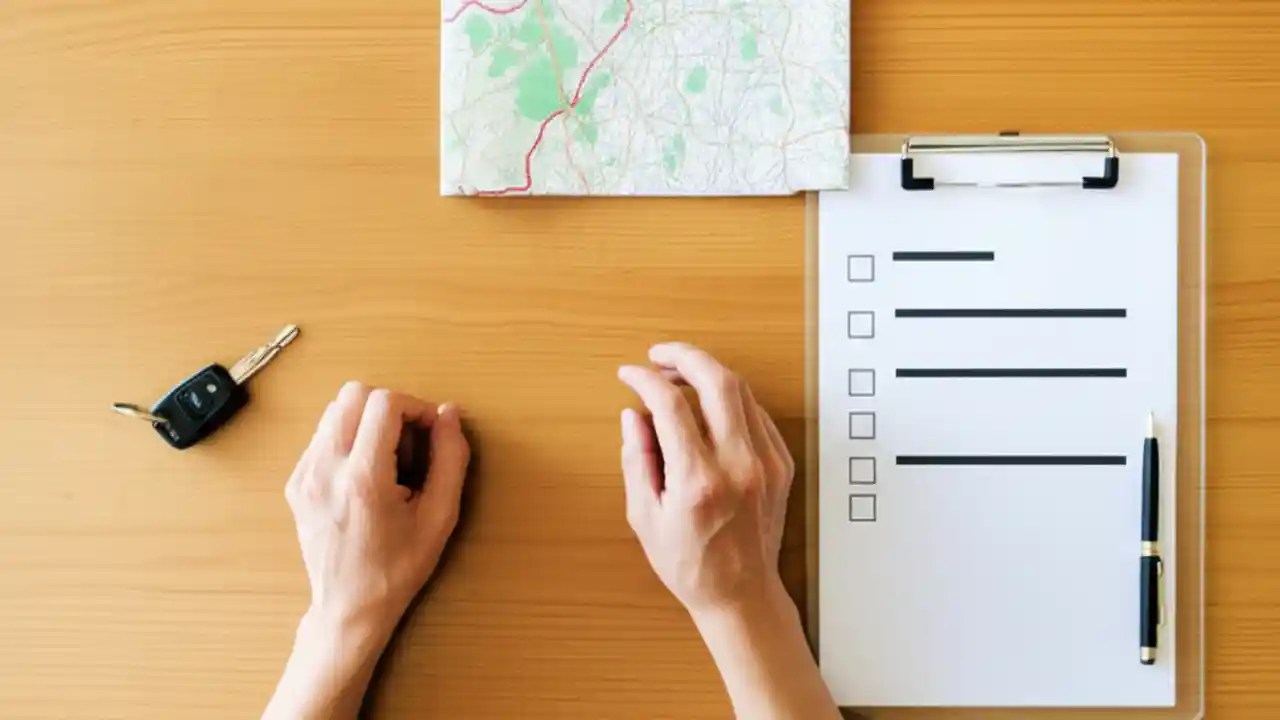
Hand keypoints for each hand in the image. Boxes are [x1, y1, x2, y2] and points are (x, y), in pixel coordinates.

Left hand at [264, 382, 469, 719]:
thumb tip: (449, 413)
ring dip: (368, 421)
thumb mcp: (439, 517)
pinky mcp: (295, 482)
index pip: (384, 403)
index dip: (416, 407)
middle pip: (354, 394)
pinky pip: (323, 436)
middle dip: (390, 407)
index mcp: (363, 479)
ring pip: (336, 411)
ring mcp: (304, 475)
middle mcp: (325, 469)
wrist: (349, 607)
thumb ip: (450, 459)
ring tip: (387, 459)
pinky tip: (365, 475)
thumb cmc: (399, 568)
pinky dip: (349, 440)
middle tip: (409, 441)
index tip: (431, 433)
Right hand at [618, 344, 838, 719]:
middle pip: (718, 380)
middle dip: (684, 355)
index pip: (670, 404)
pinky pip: (757, 413)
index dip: (645, 379)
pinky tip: (708, 404)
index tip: (629, 374)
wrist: (742, 594)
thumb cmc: (688, 563)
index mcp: (699, 481)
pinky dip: (730, 398)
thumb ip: (637, 459)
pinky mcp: (782, 464)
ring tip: (679, 375)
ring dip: (708, 372)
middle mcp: (739, 465)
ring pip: (742, 391)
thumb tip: (633, 412)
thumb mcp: (645, 516)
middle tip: (658, 355)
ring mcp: (767, 462)